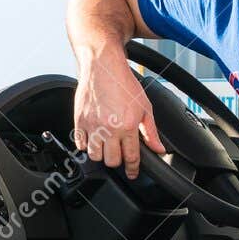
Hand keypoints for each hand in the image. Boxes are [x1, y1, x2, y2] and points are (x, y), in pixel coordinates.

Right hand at [73, 44, 165, 178]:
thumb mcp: (145, 107)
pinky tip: (93, 138)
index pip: (131, 158)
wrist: (103, 66)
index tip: (133, 173)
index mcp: (128, 126)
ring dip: (101, 154)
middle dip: (117, 161)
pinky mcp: (79, 120)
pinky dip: (86, 145)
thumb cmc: (124, 84)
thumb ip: (151, 131)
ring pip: (94, 156)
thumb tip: (159, 149)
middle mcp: (109, 128)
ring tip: (106, 146)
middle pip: (111, 161)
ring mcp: (92, 125)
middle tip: (120, 153)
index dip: (133, 169)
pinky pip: (80, 144)